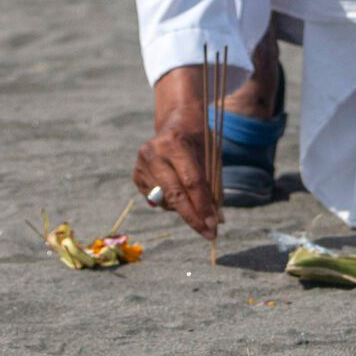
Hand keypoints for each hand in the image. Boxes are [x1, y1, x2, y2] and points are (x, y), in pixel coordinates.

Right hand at [132, 100, 219, 239]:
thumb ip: (213, 188)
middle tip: (209, 233)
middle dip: (193, 217)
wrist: (177, 122)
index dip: (203, 206)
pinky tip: (178, 191)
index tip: (214, 226)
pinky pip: (156, 200)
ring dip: (184, 209)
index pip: (192, 182)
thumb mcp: (211, 157)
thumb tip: (218, 221)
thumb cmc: (200, 142)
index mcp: (176, 143)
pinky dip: (171, 202)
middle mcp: (154, 153)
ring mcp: (141, 164)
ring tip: (196, 203)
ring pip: (165, 200)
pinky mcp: (136, 175)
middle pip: (176, 195)